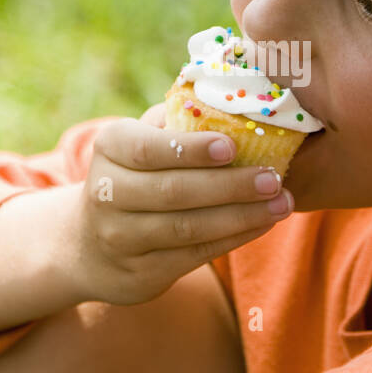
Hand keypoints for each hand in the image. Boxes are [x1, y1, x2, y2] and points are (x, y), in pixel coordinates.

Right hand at [70, 107, 294, 306]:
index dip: (190, 150)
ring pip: (188, 228)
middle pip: (173, 191)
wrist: (89, 245)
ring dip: (241, 216)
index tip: (232, 147)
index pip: (146, 148)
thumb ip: (177, 119)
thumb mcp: (141, 139)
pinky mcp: (142, 273)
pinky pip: (195, 255)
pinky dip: (234, 238)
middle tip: (274, 178)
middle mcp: (107, 194)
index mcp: (109, 148)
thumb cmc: (135, 175)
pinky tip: (263, 224)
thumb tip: (236, 99)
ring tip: (281, 203)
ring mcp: (121, 238)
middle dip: (230, 186)